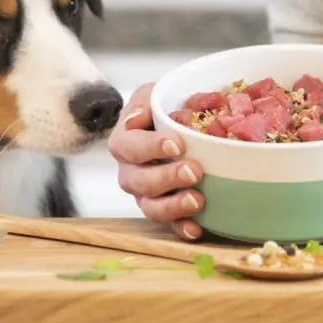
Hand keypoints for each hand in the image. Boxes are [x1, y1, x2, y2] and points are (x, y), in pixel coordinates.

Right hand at [107, 82, 205, 239]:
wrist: (183, 126)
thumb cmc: (165, 108)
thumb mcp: (154, 93)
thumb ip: (144, 100)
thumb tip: (135, 118)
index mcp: (124, 143)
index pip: (127, 147)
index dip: (149, 148)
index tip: (176, 144)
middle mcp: (130, 173)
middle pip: (139, 182)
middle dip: (166, 178)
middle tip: (194, 170)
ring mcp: (146, 195)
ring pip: (150, 208)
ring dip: (173, 206)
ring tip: (198, 199)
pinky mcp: (166, 211)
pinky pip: (169, 226)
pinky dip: (182, 228)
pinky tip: (197, 228)